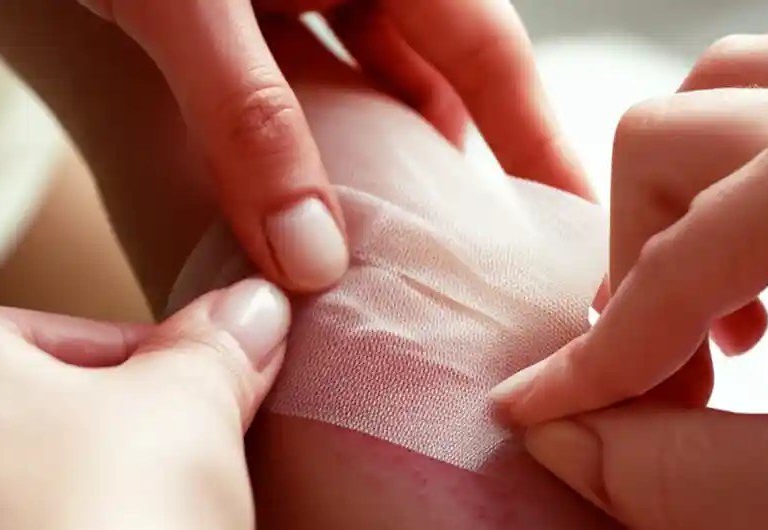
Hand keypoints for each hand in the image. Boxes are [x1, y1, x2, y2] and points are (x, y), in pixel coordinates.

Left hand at [76, 0, 593, 290]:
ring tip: (399, 253)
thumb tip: (310, 263)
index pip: (492, 53)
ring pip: (369, 79)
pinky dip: (304, 139)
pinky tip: (298, 201)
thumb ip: (247, 121)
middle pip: (439, 72)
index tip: (580, 229)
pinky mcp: (240, 1)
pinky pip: (298, 79)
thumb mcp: (187, 4)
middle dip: (462, 164)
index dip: (538, 144)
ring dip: (378, 158)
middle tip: (487, 265)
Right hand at [494, 31, 767, 529]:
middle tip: (666, 395)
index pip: (652, 276)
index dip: (586, 368)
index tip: (535, 424)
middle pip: (660, 149)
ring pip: (724, 104)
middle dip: (631, 276)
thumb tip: (559, 435)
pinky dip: (747, 189)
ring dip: (683, 216)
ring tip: (720, 333)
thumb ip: (676, 475)